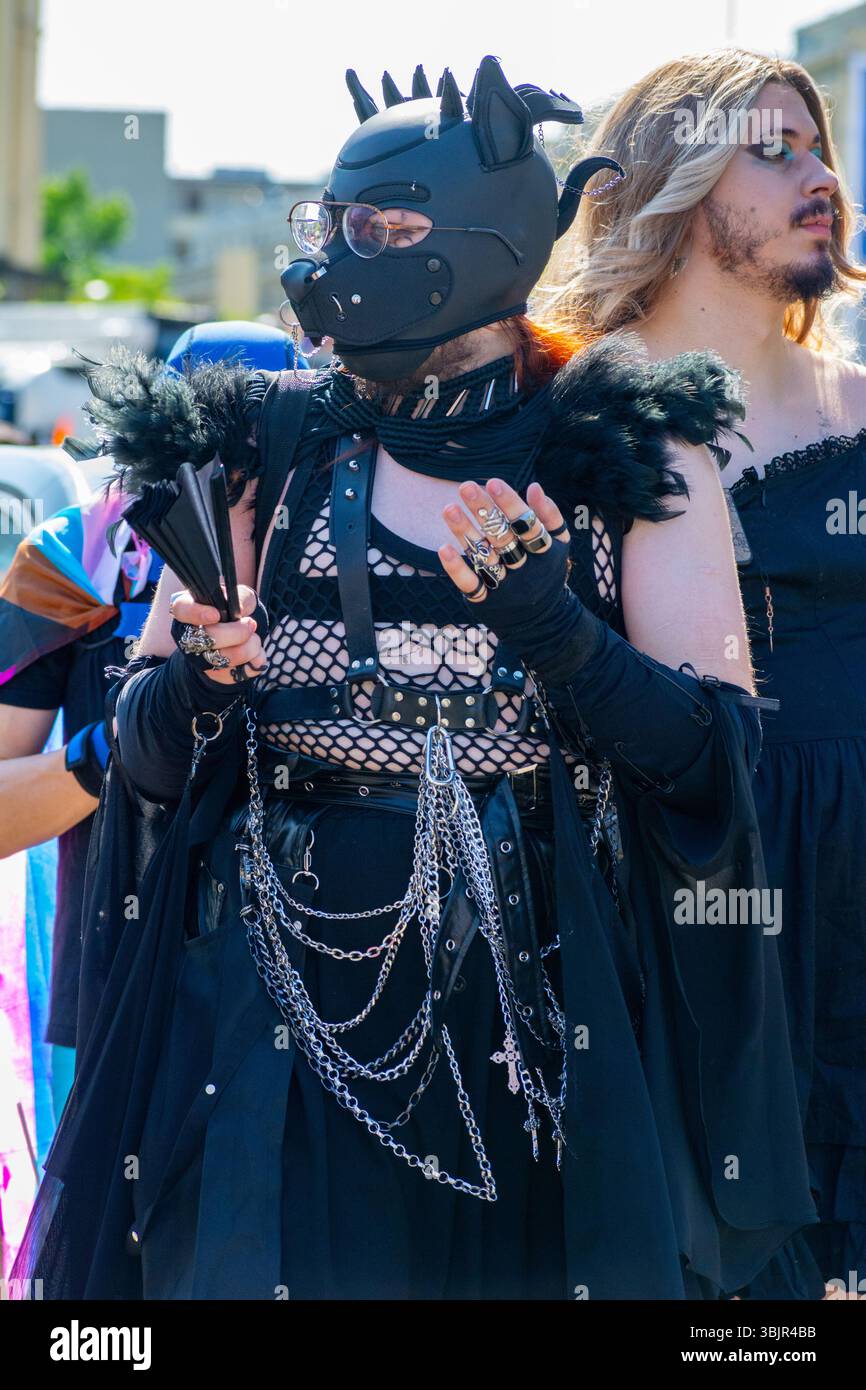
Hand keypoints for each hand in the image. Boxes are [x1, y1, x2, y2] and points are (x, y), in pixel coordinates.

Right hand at [168, 584, 266, 685]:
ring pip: (224, 658)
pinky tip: (256, 655)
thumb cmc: (233, 611)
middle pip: (208, 637)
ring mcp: (200, 658)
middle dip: (237, 632)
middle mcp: (189, 636)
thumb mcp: (239, 597)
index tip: (216, 615)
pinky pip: (237, 673)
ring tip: (255, 639)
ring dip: (249, 648)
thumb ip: (241, 598)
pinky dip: (253, 663)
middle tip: (251, 624)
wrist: (239, 635)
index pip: (182, 610)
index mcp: (189, 610)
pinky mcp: (215, 674)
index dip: (197, 613)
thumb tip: (240, 610)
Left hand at [438, 479, 571, 635]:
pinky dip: (458, 568)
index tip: (493, 482)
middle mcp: (526, 570)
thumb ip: (549, 516)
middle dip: (484, 512)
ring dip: (466, 533)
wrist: (543, 624)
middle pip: (503, 538)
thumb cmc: (547, 573)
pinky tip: (444, 548)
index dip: (511, 505)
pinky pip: (471, 584)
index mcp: (545, 553)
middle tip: (466, 486)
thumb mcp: (558, 545)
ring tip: (448, 508)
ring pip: (485, 557)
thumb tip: (534, 487)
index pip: (528, 525)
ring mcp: (505, 587)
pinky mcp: (486, 602)